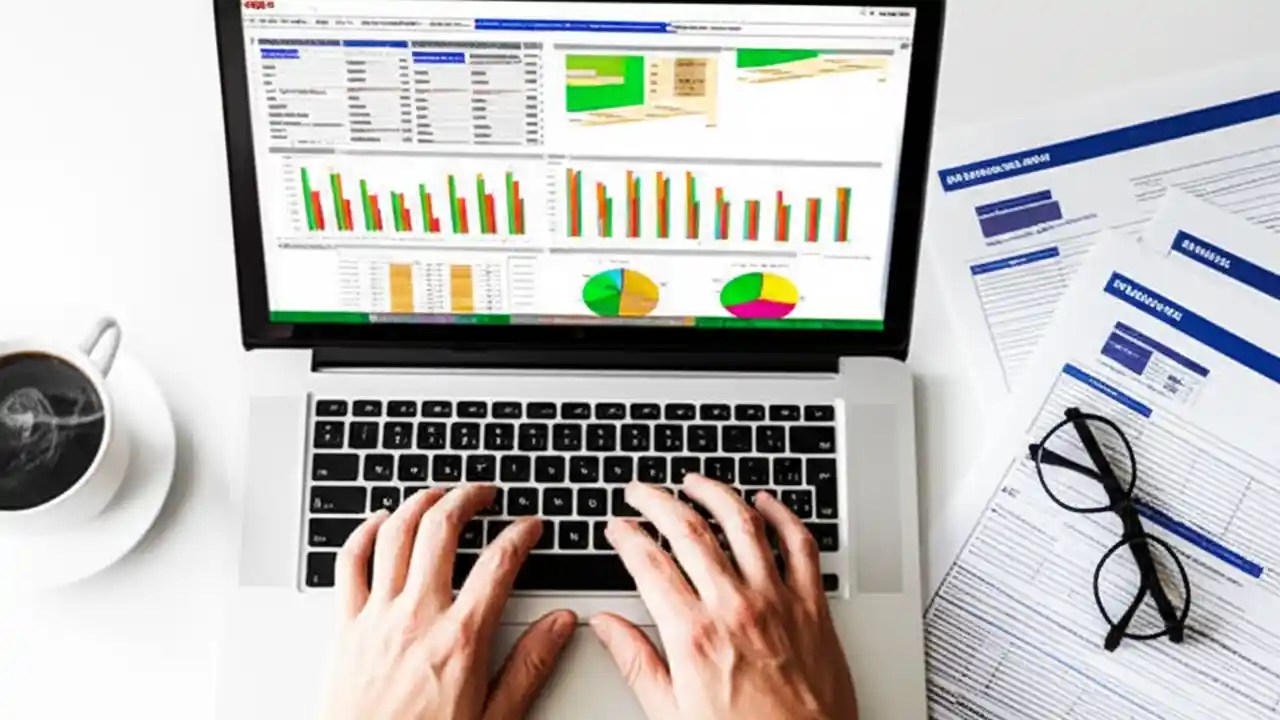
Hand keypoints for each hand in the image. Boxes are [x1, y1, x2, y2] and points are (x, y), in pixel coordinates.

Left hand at [322, 486, 575, 719]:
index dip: (520, 534)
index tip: (530, 525)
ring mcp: (377, 617)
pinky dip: (364, 532)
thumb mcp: (494, 717)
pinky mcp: (346, 626)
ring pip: (395, 534)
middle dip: (466, 498)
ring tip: (437, 494)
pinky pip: (350, 563)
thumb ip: (530, 666)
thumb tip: (560, 626)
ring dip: (419, 503)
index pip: (499, 564)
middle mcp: (417, 617)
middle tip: (482, 492)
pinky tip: (379, 521)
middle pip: (441, 530)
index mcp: (460, 639)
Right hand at [591, 476, 856, 719]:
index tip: (618, 527)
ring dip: (715, 493)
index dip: (627, 536)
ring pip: (743, 523)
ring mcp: (777, 601)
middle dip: (658, 501)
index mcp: (693, 635)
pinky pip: (799, 544)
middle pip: (689, 530)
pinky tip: (767, 503)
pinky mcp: (813, 606)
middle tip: (641, 491)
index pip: (649, 563)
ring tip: (695, 482)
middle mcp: (734, 608)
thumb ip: (636, 663)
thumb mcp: (672, 713)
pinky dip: (782, 515)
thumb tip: (606, 628)